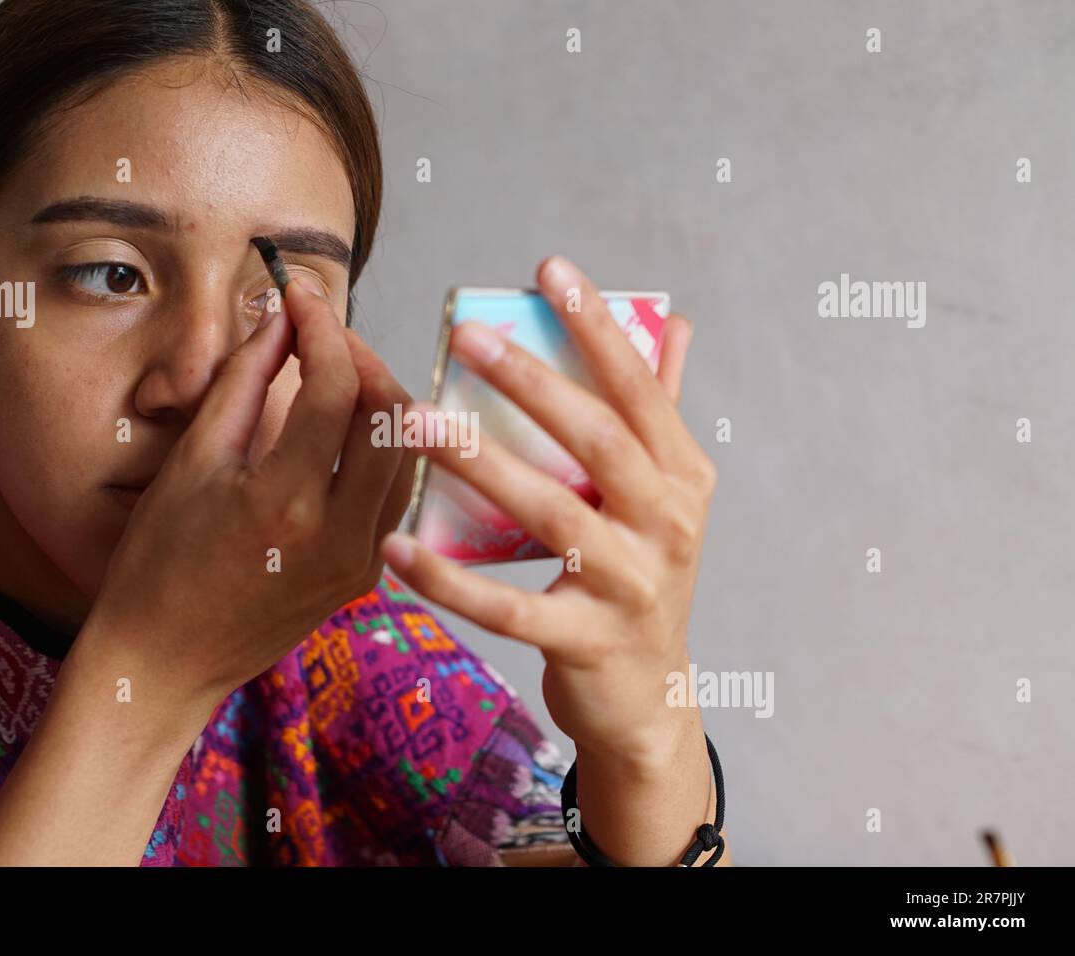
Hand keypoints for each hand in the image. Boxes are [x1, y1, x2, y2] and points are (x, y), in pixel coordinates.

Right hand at [84, 278, 419, 708]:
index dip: (323, 328)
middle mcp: (339, 536)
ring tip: (337, 372)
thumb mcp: (190, 463)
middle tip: (323, 333)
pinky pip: (396, 494)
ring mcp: (361, 561)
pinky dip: (381, 448)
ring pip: (406, 455)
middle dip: (364, 358)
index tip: (300, 297)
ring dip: (381, 401)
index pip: (337, 389)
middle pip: (392, 417)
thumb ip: (242, 383)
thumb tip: (279, 321)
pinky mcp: (366, 575)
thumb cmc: (158, 565)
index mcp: (284, 504)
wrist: (166, 662)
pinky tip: (347, 428)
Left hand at [380, 254, 712, 768]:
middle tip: (465, 334)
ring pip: (550, 512)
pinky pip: (509, 606)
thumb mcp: (666, 494)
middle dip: (530, 380)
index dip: (597, 327)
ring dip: (479, 462)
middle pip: (595, 439)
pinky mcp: (585, 640)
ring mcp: (630, 585)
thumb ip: (661, 410)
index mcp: (682, 476)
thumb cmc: (640, 575)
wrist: (649, 695)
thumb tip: (674, 324)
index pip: (638, 389)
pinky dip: (450, 579)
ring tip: (415, 420)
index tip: (550, 270)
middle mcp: (667, 524)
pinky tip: (397, 545)